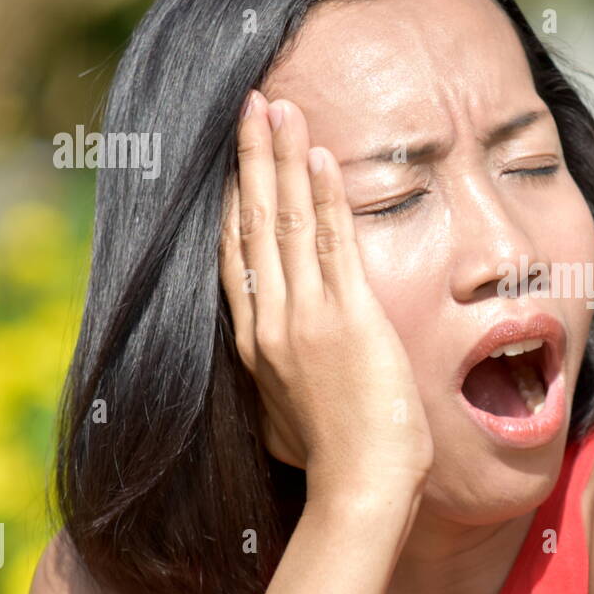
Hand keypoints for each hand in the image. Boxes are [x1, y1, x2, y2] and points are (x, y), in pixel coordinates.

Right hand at [219, 90, 433, 499]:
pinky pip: (331, 243)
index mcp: (255, 344)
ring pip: (285, 221)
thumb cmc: (335, 462)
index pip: (235, 257)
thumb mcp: (288, 418)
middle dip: (252, 158)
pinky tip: (321, 157)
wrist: (360, 489)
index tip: (236, 160)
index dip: (233, 201)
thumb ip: (280, 382)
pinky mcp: (348, 318)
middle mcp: (270, 322)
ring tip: (280, 107)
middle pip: (251, 223)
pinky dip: (324, 196)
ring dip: (283, 158)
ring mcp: (305, 318)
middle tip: (251, 105)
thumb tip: (282, 375)